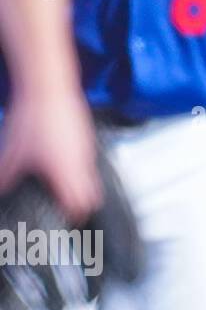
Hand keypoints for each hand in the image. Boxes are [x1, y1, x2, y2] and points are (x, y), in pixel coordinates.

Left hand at [0, 85, 101, 223]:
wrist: (48, 88)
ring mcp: (86, 149)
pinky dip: (77, 168)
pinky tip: (59, 161)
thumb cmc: (32, 119)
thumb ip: (5, 178)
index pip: (80, 205)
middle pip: (92, 196)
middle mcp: (81, 164)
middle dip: (81, 206)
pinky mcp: (85, 137)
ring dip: (79, 186)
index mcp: (64, 173)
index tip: (66, 222)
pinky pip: (86, 160)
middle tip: (65, 209)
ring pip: (90, 177)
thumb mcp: (11, 154)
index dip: (74, 217)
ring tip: (60, 186)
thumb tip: (1, 192)